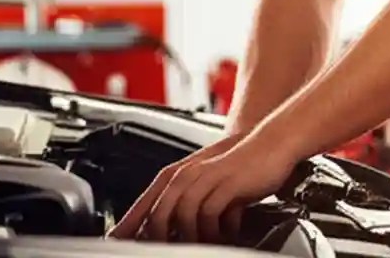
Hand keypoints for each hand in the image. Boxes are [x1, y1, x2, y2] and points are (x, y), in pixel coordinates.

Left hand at [108, 132, 243, 240]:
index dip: (129, 228)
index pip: (143, 206)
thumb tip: (166, 232)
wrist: (271, 143)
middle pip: (158, 214)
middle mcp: (186, 175)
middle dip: (157, 240)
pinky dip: (215, 230)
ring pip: (182, 216)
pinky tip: (225, 234)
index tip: (117, 243)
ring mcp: (206, 178)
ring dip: (191, 238)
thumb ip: (186, 205)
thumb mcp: (206, 183)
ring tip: (204, 244)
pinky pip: (210, 214)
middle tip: (168, 252)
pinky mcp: (228, 184)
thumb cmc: (239, 166)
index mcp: (176, 175)